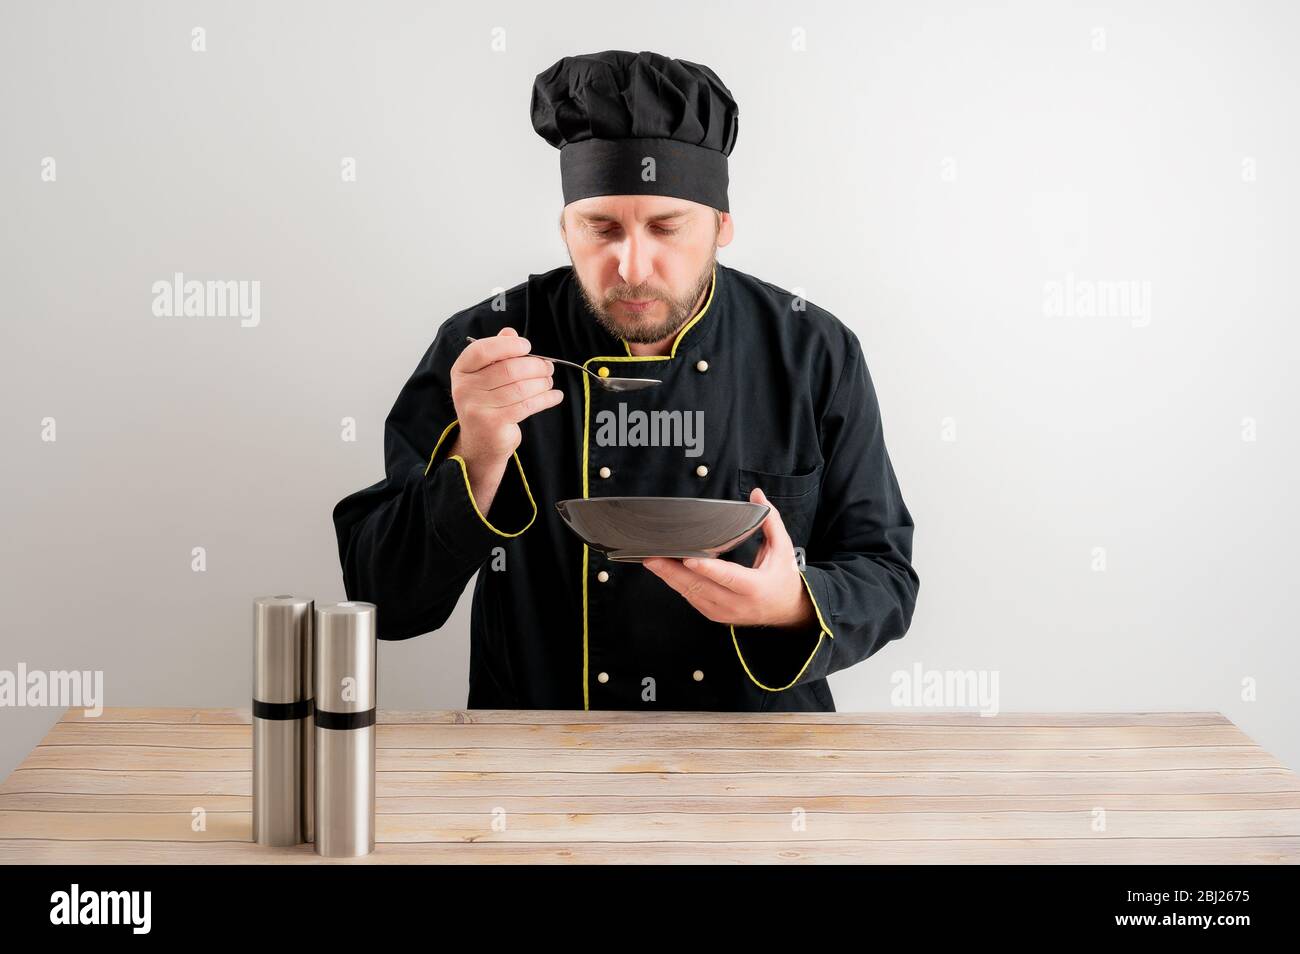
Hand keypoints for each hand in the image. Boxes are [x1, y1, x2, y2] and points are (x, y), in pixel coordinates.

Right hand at [451, 327, 562, 465]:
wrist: (481, 441)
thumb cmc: (487, 403)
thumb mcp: (486, 376)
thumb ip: (497, 353)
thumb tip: (510, 333)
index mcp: (461, 370)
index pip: (482, 350)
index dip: (507, 345)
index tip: (526, 346)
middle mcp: (465, 388)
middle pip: (508, 369)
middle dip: (534, 366)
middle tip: (547, 367)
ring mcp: (477, 407)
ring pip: (520, 388)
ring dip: (542, 382)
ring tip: (549, 381)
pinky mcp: (493, 423)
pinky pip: (527, 405)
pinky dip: (545, 399)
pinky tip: (555, 395)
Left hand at [644, 487, 815, 629]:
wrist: (787, 610)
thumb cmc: (783, 577)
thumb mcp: (783, 548)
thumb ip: (770, 521)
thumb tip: (757, 495)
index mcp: (755, 587)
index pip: (728, 577)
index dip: (707, 568)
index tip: (689, 558)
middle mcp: (737, 604)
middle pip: (700, 587)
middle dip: (674, 572)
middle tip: (653, 557)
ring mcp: (724, 612)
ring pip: (691, 595)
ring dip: (670, 578)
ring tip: (653, 561)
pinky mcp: (715, 614)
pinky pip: (692, 599)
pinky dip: (678, 585)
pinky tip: (666, 571)